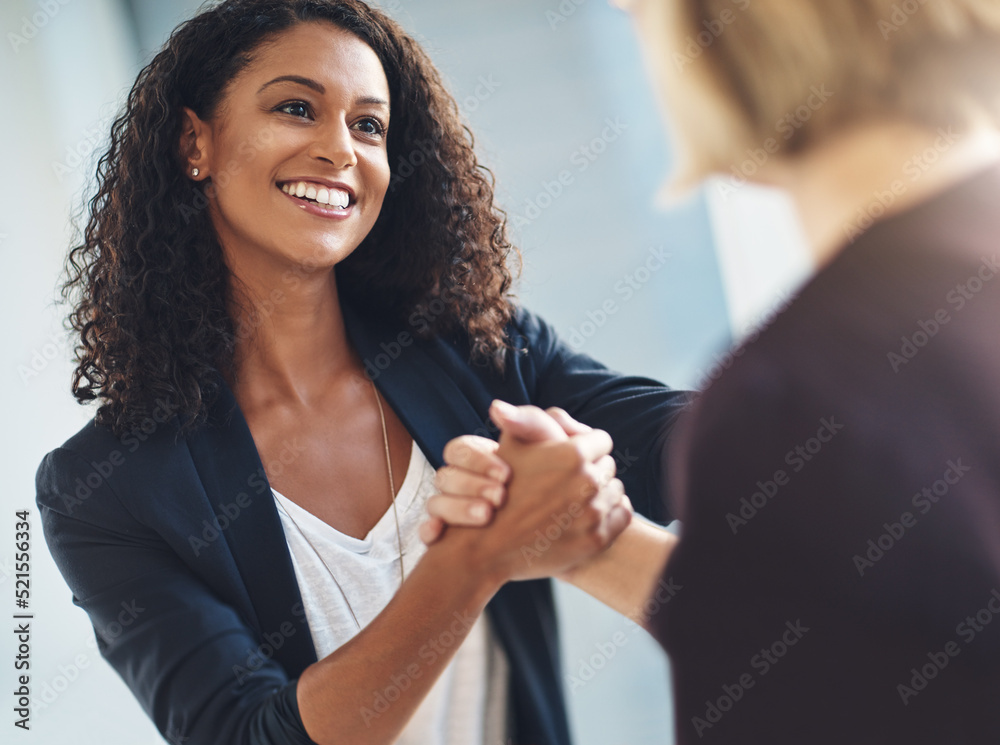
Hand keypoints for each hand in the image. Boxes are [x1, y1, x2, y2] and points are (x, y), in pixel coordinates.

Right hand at [425, 401, 632, 581]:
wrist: (491, 546)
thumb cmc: (499, 490)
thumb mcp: (508, 447)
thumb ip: (522, 420)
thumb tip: (500, 405)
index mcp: (572, 454)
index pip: (601, 440)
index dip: (585, 447)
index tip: (569, 458)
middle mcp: (588, 482)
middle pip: (608, 466)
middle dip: (592, 470)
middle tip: (569, 482)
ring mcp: (594, 512)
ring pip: (616, 491)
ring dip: (601, 493)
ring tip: (574, 500)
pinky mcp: (597, 539)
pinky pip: (622, 515)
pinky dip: (611, 514)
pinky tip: (587, 515)